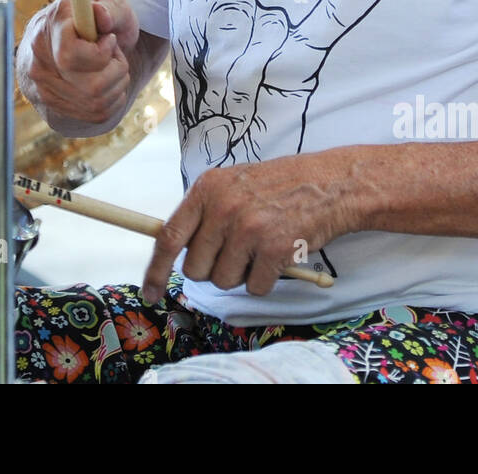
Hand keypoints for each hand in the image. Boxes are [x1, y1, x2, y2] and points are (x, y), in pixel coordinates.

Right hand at [18, 0, 139, 132]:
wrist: (78, 44)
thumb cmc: (96, 20)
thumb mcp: (108, 3)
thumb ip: (109, 8)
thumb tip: (102, 16)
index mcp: (46, 28)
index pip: (70, 55)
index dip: (100, 52)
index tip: (109, 39)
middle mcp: (37, 62)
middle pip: (90, 86)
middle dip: (116, 69)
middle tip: (115, 54)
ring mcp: (43, 90)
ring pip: (97, 101)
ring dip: (118, 83)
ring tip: (114, 65)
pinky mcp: (54, 109)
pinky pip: (98, 113)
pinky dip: (114, 98)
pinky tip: (109, 81)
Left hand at [143, 153, 355, 302]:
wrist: (328, 184)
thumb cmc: (278, 186)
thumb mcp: (232, 184)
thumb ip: (204, 213)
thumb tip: (176, 253)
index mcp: (206, 189)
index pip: (168, 237)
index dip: (155, 270)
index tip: (150, 292)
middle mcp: (223, 208)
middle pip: (195, 268)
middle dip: (211, 270)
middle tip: (234, 254)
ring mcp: (248, 229)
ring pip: (223, 281)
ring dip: (240, 276)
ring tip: (259, 249)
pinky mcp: (274, 249)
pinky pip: (254, 288)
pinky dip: (265, 280)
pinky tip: (278, 255)